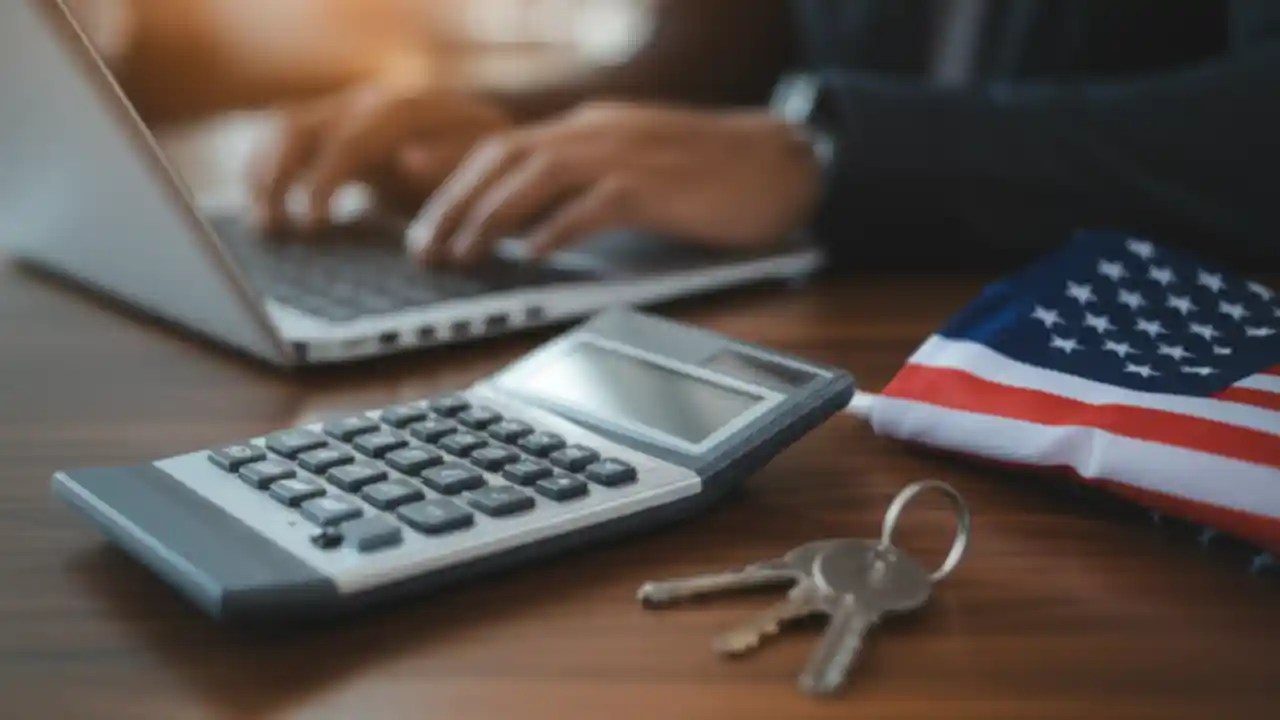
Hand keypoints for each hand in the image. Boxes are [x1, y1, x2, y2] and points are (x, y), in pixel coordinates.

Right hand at [251, 85, 512, 230]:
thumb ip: (449, 163)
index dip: (324, 179)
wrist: (486, 147)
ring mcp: (347, 111)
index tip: (312, 222)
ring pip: (284, 131)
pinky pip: (285, 141)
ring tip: (264, 225)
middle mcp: (369, 102)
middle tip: (274, 228)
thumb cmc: (486, 166)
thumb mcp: (482, 168)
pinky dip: (265, 170)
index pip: (351, 139)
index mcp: (407, 109)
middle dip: (279, 177)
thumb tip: (407, 160)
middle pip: (302, 127)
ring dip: (264, 175)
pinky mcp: (334, 129)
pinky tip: (261, 208)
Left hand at [405, 103, 822, 264]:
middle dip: (455, 204)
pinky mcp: (656, 187)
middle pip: (503, 159)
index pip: (501, 146)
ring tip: (463, 256)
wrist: (781, 162)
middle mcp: (597, 133)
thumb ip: (581, 183)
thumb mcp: (631, 166)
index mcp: (587, 129)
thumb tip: (526, 222)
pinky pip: (593, 205)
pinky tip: (533, 255)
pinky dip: (557, 229)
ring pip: (536, 177)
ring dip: (491, 219)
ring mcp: (626, 155)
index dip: (450, 175)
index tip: (411, 208)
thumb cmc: (707, 174)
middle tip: (425, 251)